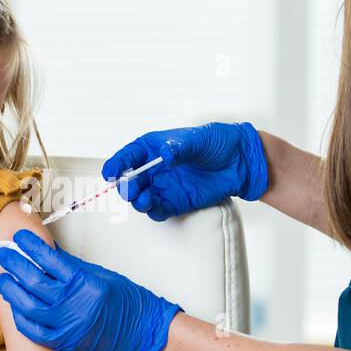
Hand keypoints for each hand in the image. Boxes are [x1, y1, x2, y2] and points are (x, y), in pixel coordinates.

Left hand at [0, 229, 182, 350]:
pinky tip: (15, 307)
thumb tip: (46, 255)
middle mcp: (73, 303)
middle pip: (33, 279)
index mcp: (83, 281)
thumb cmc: (127, 301)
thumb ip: (71, 267)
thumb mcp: (101, 274)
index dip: (30, 245)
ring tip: (4, 279)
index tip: (20, 237)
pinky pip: (34, 332)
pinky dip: (22, 318)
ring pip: (27, 306)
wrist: (143, 331)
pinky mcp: (65, 342)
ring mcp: (67, 325)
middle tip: (5, 253)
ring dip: (12, 291)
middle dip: (14, 263)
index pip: (48, 258)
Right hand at [102, 121, 269, 220]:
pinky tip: (155, 207)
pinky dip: (153, 210)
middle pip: (130, 180)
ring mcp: (164, 186)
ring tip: (144, 199)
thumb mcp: (198, 140)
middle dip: (126, 186)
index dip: (117, 164)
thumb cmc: (217, 142)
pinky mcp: (176, 202)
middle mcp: (154, 168)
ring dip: (138, 200)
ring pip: (141, 197)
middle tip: (132, 189)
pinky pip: (158, 209)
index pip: (128, 156)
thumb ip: (179, 148)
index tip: (110, 173)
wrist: (240, 161)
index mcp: (153, 147)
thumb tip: (165, 155)